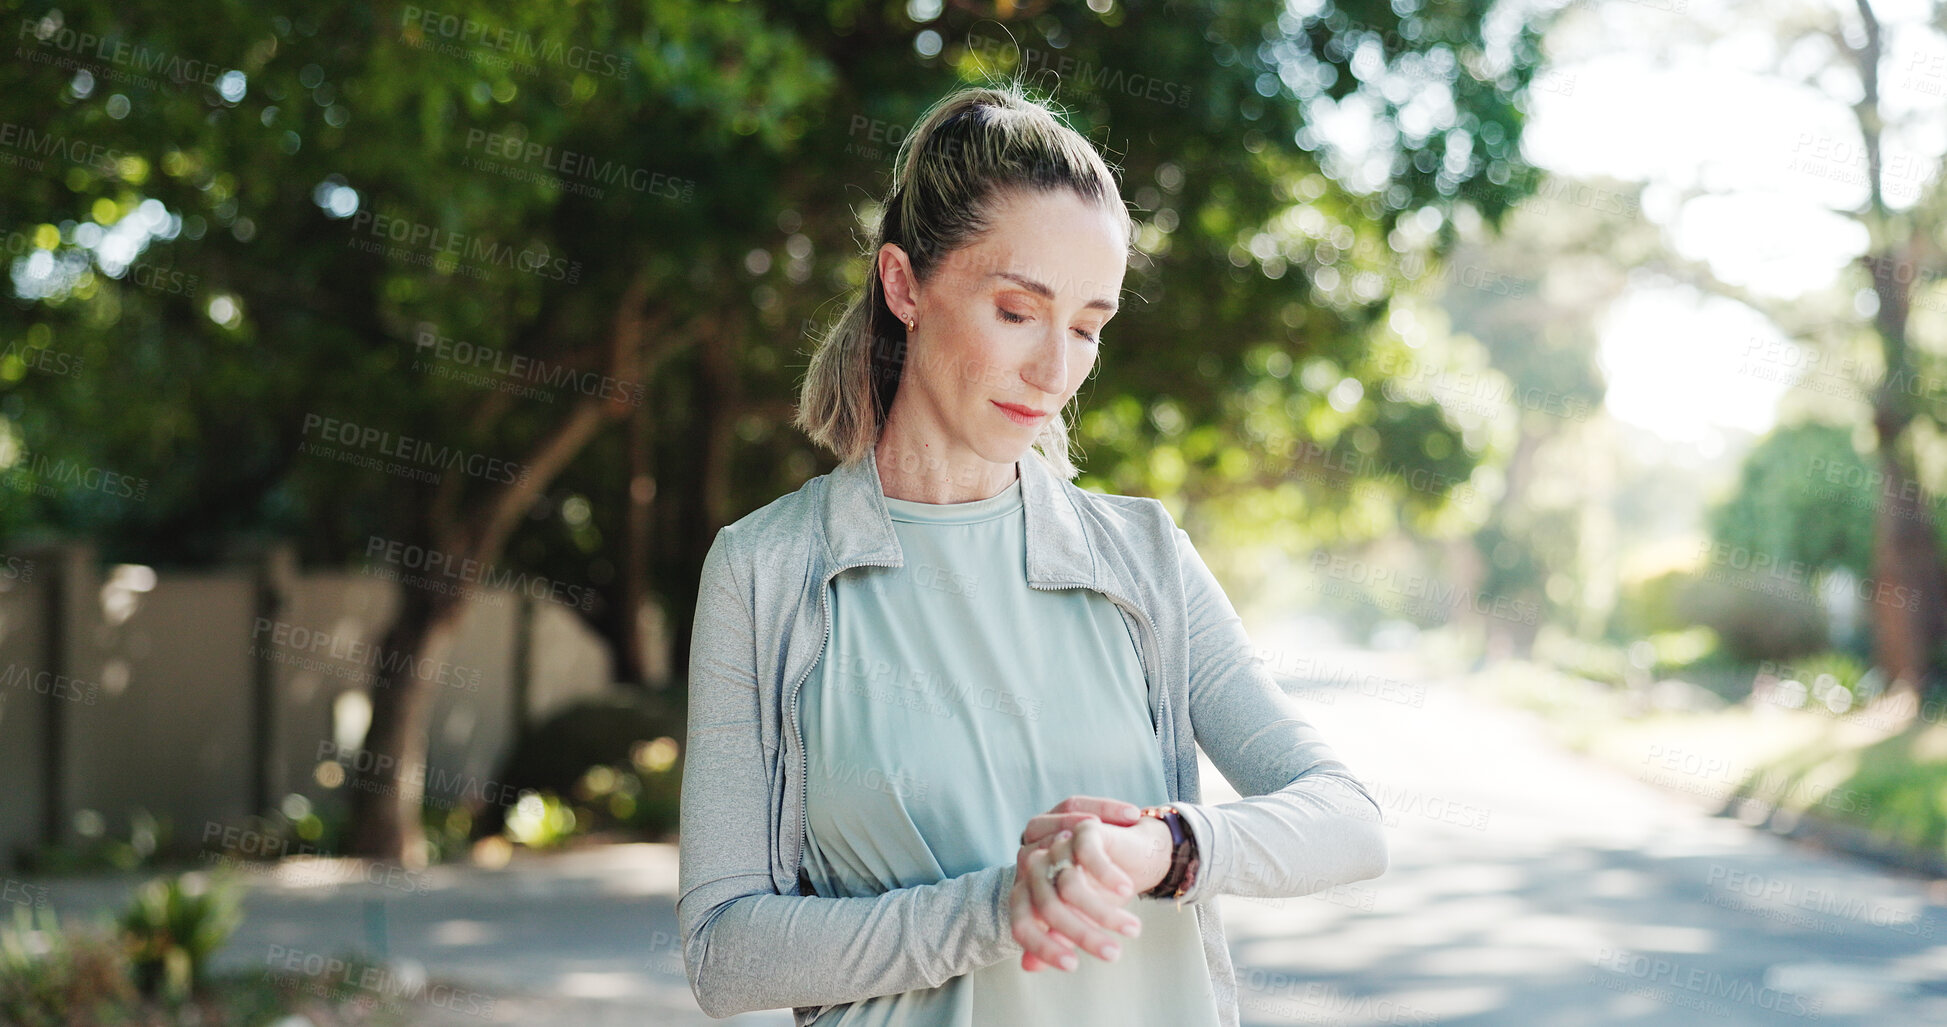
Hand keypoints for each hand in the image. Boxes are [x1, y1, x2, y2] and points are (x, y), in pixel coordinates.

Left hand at [1007, 796, 1146, 972]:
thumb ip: (1053, 937)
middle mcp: (1035, 866)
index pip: (1022, 922)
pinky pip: (1088, 856)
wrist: (1134, 854)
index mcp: (1027, 889)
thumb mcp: (1078, 918)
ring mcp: (1057, 845)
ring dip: (1105, 913)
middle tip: (1114, 954)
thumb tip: (1028, 966)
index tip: (1073, 966)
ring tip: (1134, 929)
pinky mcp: (1082, 829)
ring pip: (1070, 886)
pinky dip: (1108, 877)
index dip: (1043, 947)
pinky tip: (1126, 891)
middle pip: (1048, 906)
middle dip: (1084, 934)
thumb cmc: (1100, 890)